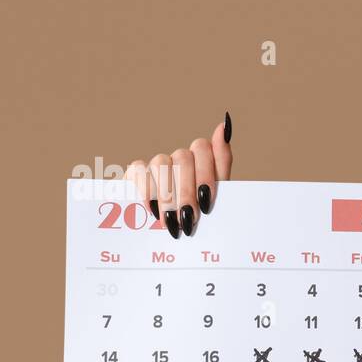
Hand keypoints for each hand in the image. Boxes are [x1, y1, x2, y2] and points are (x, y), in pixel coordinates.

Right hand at [123, 111, 232, 238]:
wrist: (169, 238)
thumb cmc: (196, 218)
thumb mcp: (216, 199)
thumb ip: (222, 164)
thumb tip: (224, 124)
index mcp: (203, 162)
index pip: (204, 148)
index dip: (205, 174)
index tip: (207, 201)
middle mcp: (181, 158)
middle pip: (183, 158)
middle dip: (186, 192)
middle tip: (188, 218)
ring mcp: (159, 163)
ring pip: (162, 162)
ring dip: (167, 194)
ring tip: (171, 220)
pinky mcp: (137, 172)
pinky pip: (139, 169)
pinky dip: (147, 190)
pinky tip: (152, 209)